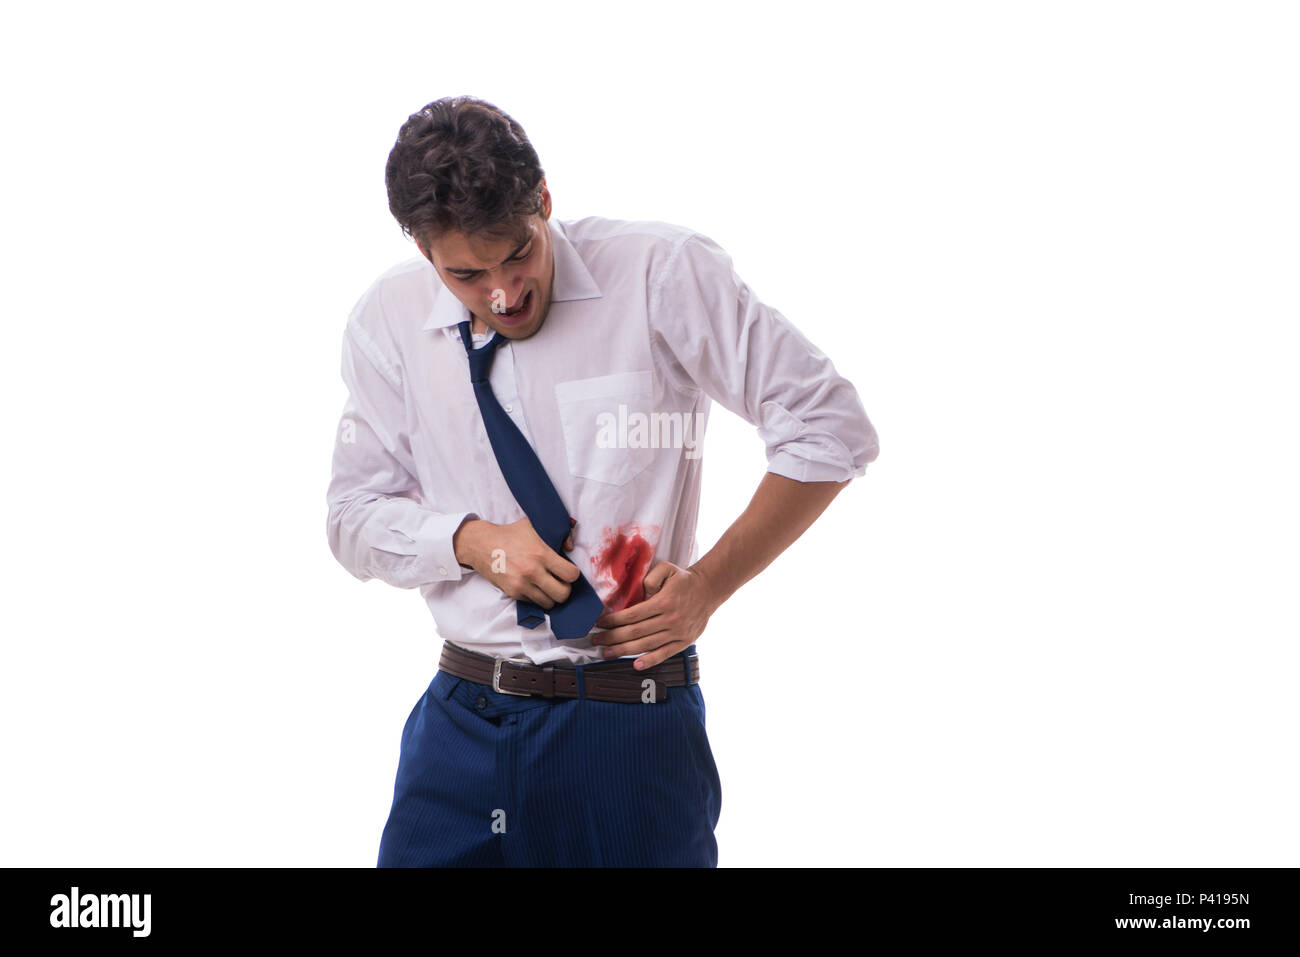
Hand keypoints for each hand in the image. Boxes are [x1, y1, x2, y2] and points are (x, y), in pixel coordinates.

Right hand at [454, 517, 578, 607]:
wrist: (482, 545)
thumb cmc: (511, 534)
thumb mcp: (534, 526)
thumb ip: (556, 534)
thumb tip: (570, 547)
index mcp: (541, 554)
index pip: (570, 575)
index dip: (573, 574)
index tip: (568, 570)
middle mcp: (532, 572)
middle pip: (563, 594)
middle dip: (565, 588)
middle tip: (560, 581)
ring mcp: (522, 584)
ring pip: (549, 603)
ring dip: (551, 595)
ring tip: (547, 585)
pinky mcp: (513, 592)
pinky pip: (533, 602)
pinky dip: (537, 597)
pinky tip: (534, 586)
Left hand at [590, 561, 720, 668]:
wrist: (708, 590)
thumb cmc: (684, 580)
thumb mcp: (667, 569)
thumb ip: (650, 578)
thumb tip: (640, 592)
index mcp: (664, 602)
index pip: (633, 614)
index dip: (614, 621)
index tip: (599, 624)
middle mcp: (670, 619)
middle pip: (636, 632)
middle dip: (613, 637)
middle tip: (596, 641)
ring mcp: (677, 632)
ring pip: (646, 645)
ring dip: (624, 650)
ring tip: (607, 653)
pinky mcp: (683, 642)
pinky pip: (664, 654)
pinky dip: (650, 661)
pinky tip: (635, 665)